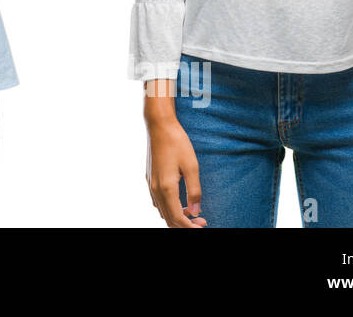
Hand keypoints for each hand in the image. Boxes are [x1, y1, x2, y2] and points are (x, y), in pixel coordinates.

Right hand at [145, 113, 207, 227]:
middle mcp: (155, 189)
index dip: (191, 226)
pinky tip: (178, 202)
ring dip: (176, 217)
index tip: (203, 223)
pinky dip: (168, 208)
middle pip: (168, 218)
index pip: (178, 217)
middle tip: (201, 222)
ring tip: (191, 212)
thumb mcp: (192, 166)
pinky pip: (157, 201)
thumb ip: (194, 191)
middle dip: (184, 225)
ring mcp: (150, 184)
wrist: (159, 126)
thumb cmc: (177, 143)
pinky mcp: (149, 178)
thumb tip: (195, 211)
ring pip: (162, 211)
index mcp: (166, 187)